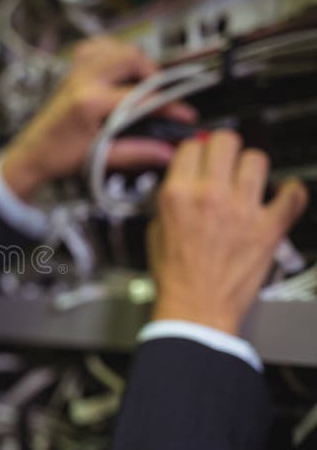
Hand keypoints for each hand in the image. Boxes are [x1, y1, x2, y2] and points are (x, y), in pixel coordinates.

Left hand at [0, 37, 195, 200]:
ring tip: (143, 84)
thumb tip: (167, 152)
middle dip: (153, 74)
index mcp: (89, 101)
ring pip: (117, 47)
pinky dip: (114, 53)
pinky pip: (98, 47)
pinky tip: (120, 70)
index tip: (184, 114)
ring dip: (135, 61)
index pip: (141, 96)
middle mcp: (83, 80)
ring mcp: (76, 72)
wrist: (32, 154)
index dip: (168, 105)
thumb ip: (136, 152)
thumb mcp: (99, 157)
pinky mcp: (72, 71)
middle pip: (131, 57)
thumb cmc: (58, 156)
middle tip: (160, 94)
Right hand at [150, 130, 307, 334]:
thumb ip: (170, 200)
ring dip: (251, 166)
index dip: (195, 150)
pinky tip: (283, 194)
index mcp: (178, 195)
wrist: (196, 308)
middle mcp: (211, 196)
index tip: (200, 156)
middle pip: (226, 141)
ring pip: (257, 159)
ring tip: (248, 179)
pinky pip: (293, 195)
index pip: (191, 146)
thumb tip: (182, 182)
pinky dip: (291, 192)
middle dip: (224, 148)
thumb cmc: (176, 277)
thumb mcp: (156, 230)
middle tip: (224, 159)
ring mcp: (242, 210)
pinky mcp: (268, 228)